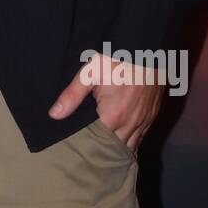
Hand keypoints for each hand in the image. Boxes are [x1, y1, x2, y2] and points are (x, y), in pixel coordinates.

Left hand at [48, 51, 165, 152]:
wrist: (147, 49)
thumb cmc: (117, 59)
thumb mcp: (90, 73)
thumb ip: (72, 95)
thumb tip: (54, 115)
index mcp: (113, 117)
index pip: (99, 145)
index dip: (89, 148)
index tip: (78, 150)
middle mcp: (131, 124)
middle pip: (116, 150)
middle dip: (104, 154)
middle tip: (89, 158)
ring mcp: (145, 120)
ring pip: (132, 145)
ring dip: (120, 151)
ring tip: (105, 157)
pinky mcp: (153, 115)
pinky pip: (143, 136)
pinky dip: (133, 141)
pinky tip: (124, 143)